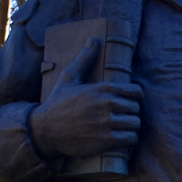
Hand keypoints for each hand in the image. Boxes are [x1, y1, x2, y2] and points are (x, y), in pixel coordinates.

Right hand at [29, 37, 141, 159]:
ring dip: (131, 127)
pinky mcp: (105, 141)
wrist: (45, 130)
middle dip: (131, 113)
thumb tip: (94, 40)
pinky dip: (128, 140)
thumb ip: (84, 60)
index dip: (136, 97)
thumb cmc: (58, 103)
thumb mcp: (69, 78)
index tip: (130, 102)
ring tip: (123, 129)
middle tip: (123, 118)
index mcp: (102, 88)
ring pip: (135, 124)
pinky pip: (130, 139)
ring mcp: (106, 123)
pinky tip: (121, 139)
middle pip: (136, 109)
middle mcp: (106, 104)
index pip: (135, 91)